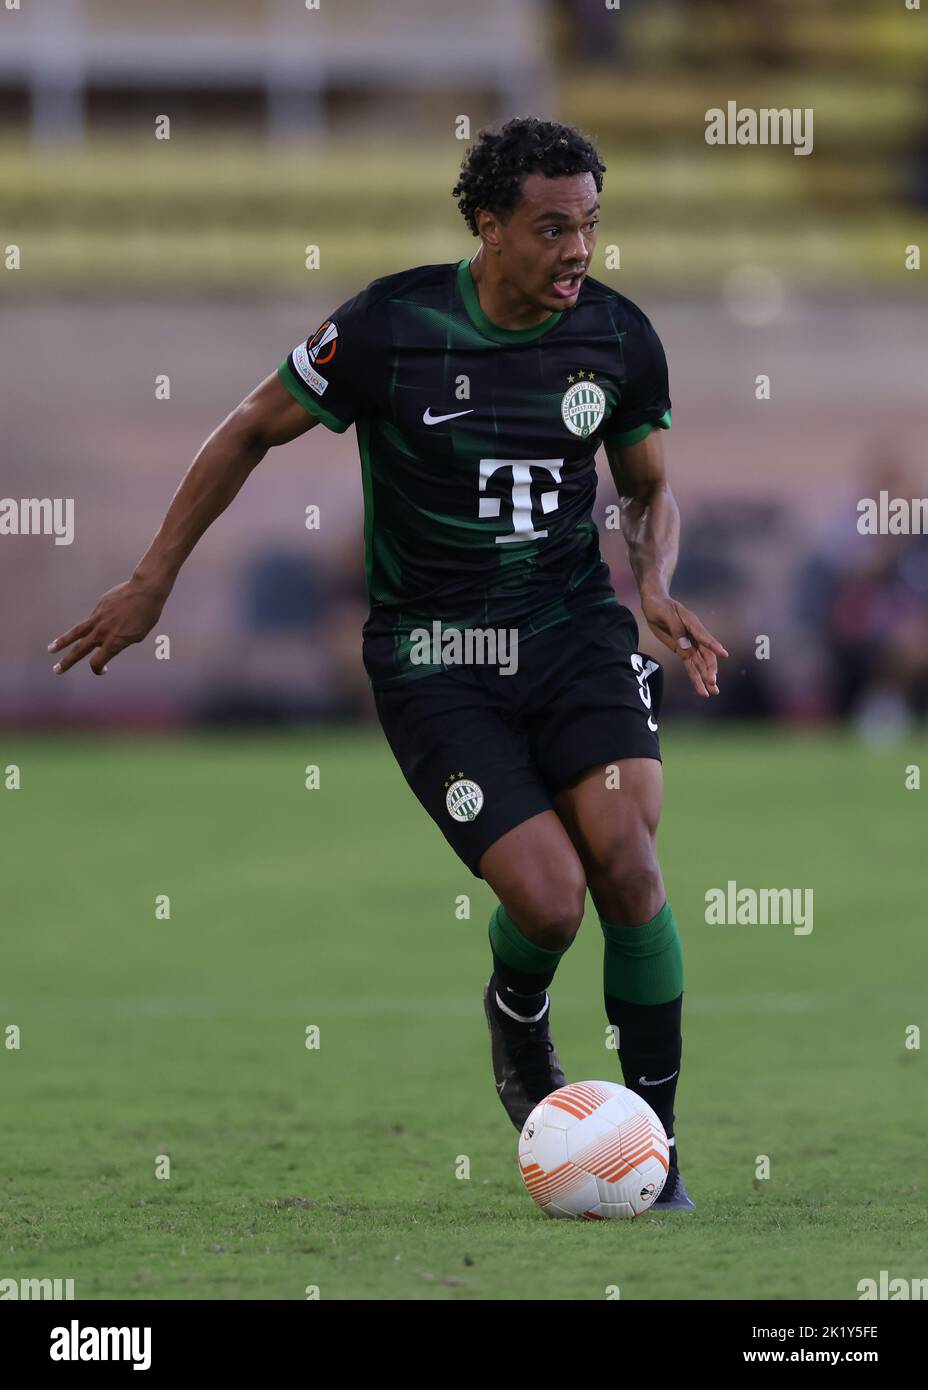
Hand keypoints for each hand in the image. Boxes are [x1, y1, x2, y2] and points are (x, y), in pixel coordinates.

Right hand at [48, 577, 166, 675]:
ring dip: (62, 643)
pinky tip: (90, 627)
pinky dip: (87, 626)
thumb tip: (112, 641)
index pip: (97, 662)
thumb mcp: (138, 634)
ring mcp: (98, 619)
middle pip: (79, 650)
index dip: (97, 669)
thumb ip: (123, 641)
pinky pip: (90, 620)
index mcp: (114, 642)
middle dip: (66, 662)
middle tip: (56, 670)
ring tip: (51, 649)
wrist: (144, 591)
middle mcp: (103, 633)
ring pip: (75, 633)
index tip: (102, 670)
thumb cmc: (147, 614)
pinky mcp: (98, 608)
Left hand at [640, 592, 728, 697]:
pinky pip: (690, 666)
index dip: (714, 645)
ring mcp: (689, 644)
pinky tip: (702, 690)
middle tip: (713, 682)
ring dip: (706, 677)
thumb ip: (676, 629)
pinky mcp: (682, 651)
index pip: (704, 636)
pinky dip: (696, 677)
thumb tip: (685, 647)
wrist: (654, 603)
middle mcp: (694, 635)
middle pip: (706, 654)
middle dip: (710, 668)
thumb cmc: (660, 605)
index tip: (724, 654)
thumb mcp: (666, 614)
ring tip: (714, 692)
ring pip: (700, 663)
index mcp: (692, 623)